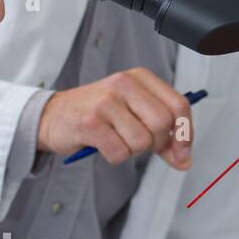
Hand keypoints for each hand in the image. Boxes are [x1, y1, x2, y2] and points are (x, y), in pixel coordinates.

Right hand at [37, 68, 193, 170]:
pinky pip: (119, 153)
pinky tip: (103, 146)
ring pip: (142, 142)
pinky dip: (114, 157)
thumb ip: (163, 136)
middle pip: (162, 124)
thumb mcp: (134, 115)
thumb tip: (185, 160)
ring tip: (116, 140)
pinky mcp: (90, 123)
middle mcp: (124, 84)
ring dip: (132, 151)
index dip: (185, 133)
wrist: (53, 117)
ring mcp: (106, 102)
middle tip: (139, 144)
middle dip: (156, 143)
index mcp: (140, 78)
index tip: (183, 153)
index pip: (178, 105)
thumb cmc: (97, 115)